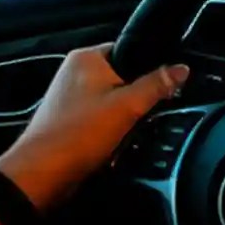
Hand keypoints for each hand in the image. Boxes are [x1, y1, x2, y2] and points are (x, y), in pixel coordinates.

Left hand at [0, 43, 188, 209]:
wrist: (43, 175)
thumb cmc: (78, 135)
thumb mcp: (128, 107)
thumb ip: (157, 85)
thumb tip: (181, 69)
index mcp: (86, 58)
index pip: (128, 49)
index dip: (149, 68)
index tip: (162, 87)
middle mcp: (74, 73)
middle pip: (122, 78)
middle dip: (135, 99)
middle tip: (140, 116)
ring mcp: (69, 98)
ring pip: (112, 102)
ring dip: (123, 119)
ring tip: (123, 133)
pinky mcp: (68, 121)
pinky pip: (100, 120)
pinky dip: (109, 132)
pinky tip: (111, 145)